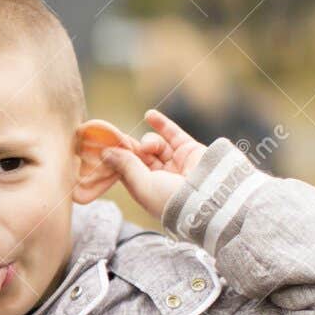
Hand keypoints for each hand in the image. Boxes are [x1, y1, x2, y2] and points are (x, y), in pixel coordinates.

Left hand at [72, 109, 207, 219]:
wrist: (209, 198)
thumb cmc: (170, 199)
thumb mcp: (141, 184)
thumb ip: (124, 165)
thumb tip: (105, 152)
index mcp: (148, 191)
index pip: (128, 171)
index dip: (117, 158)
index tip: (105, 146)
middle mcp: (162, 179)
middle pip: (140, 157)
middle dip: (130, 147)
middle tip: (118, 137)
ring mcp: (177, 164)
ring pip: (155, 145)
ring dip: (148, 141)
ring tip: (149, 146)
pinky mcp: (190, 150)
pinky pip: (173, 134)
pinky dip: (161, 123)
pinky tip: (149, 115)